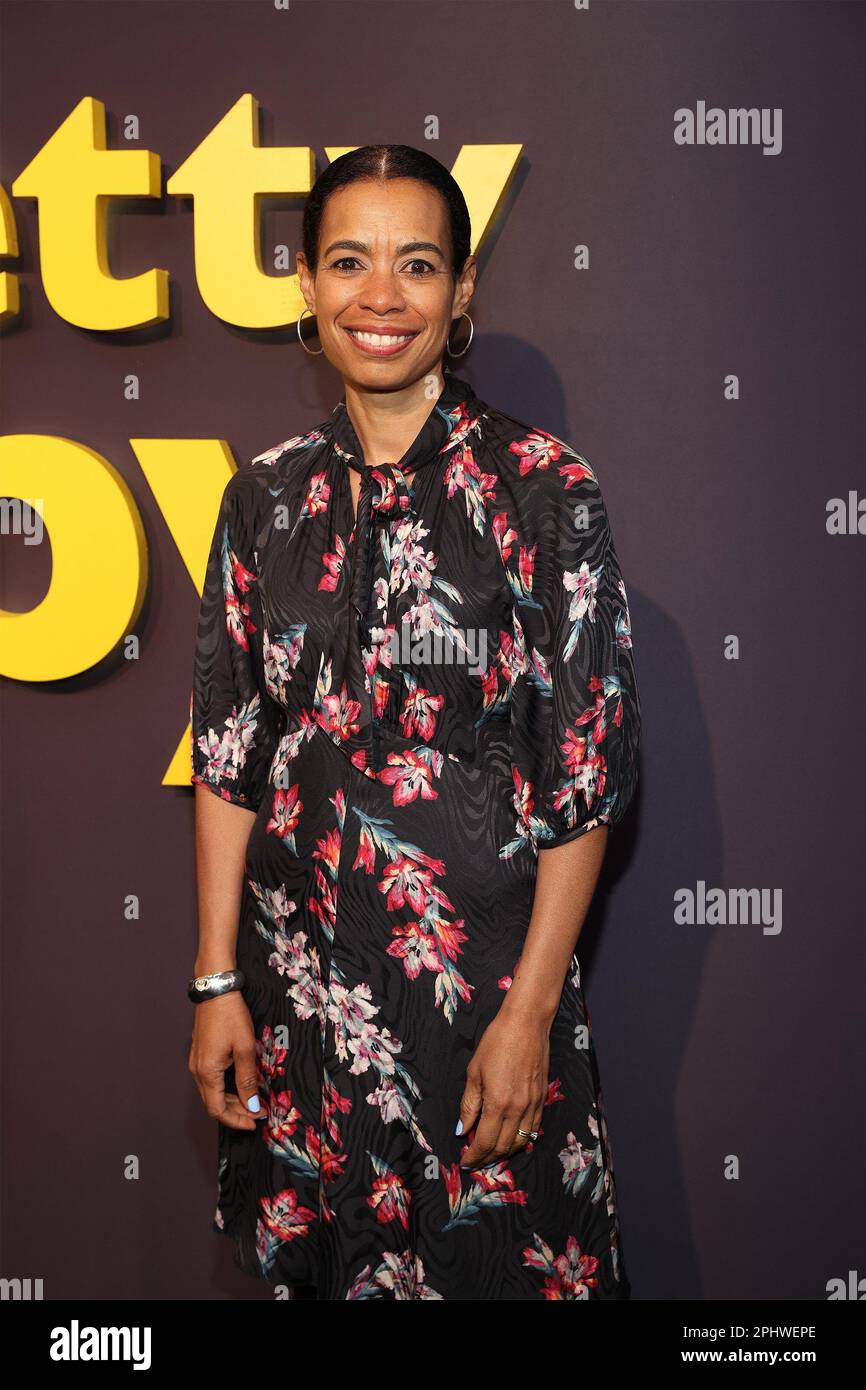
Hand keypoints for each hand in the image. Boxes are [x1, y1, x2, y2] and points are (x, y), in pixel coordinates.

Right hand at [188, 990, 265, 1130]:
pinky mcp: (200, 1054)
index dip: (236, 1120)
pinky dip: (225, 1088)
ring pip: (212, 1092)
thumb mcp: (245, 1049)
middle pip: (214, 1104)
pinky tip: (241, 1084)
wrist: (216, 991)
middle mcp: (197, 1071)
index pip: (218, 1110)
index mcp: (207, 1073)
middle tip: (259, 1112)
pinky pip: (211, 1080)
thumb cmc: (231, 1017)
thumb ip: (247, 1080)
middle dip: (236, 1112)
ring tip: (253, 1100)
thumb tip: (250, 1106)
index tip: (255, 1122)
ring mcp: (196, 1062)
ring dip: (231, 1101)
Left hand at [456, 999, 550, 1167]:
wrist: (526, 1023)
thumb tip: (462, 1130)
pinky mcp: (542, 1098)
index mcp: (498, 1104)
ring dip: (505, 1152)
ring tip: (491, 1155)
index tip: (465, 1162)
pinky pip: (533, 1128)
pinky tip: (512, 1139)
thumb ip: (469, 1105)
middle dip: (487, 1158)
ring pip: (521, 1141)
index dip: (474, 1156)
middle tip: (475, 1161)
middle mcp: (518, 1109)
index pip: (485, 1142)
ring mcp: (533, 1105)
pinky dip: (522, 1139)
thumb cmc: (497, 1042)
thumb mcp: (474, 1072)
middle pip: (503, 1147)